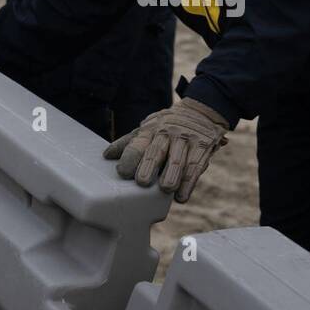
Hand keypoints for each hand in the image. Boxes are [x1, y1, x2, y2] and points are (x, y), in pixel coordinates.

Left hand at [103, 98, 228, 202]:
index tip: (123, 172)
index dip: (130, 158)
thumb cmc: (167, 126)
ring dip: (172, 174)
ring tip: (166, 188)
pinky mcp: (203, 147)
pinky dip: (189, 182)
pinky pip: (196, 166)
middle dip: (150, 165)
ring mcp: (186, 139)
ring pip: (179, 158)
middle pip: (157, 150)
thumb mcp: (148, 129)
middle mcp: (167, 133)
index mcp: (150, 130)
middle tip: (142, 181)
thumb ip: (129, 142)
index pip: (138, 144)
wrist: (200, 112)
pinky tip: (182, 196)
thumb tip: (106, 156)